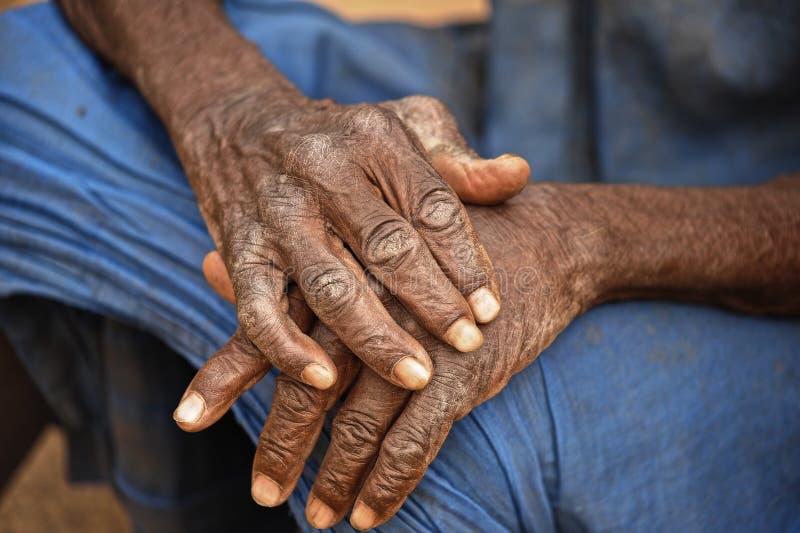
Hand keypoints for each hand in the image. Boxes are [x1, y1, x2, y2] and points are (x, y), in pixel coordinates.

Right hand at [174, 91, 528, 403]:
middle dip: (432, 302)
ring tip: (417, 377)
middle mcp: (325, 172)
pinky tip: (325, 379)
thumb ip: (457, 160)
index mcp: (375, 139)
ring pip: (330, 285)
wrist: (241, 125)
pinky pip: (259, 307)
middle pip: (386, 246)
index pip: (432, 206)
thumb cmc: (343, 137)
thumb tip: (519, 175)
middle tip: (469, 345)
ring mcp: (278, 214)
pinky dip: (288, 348)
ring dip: (374, 337)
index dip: (467, 260)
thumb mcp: (405, 124)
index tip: (492, 310)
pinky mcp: (239, 250)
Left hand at [191, 184, 609, 524]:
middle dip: (281, 449)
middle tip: (265, 493)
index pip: (269, 333)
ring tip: (317, 518)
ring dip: (335, 481)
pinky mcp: (457, 376)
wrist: (541, 243)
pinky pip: (412, 446)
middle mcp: (368, 314)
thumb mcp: (370, 239)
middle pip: (307, 393)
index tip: (187, 418)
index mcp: (342, 279)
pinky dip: (388, 486)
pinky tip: (370, 516)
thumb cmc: (446, 246)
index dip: (225, 376)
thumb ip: (287, 263)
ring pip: (357, 429)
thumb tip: (205, 265)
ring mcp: (413, 347)